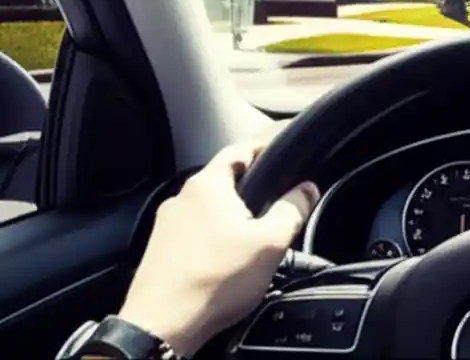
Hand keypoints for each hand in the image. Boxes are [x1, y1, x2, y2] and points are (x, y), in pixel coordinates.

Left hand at [118, 129, 319, 357]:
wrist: (162, 327)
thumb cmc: (214, 281)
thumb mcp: (269, 243)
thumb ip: (292, 209)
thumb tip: (306, 189)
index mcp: (207, 185)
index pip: (240, 147)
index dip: (265, 144)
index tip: (283, 144)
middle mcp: (181, 198)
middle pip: (224, 178)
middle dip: (252, 184)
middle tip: (277, 195)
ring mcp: (166, 225)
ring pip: (209, 207)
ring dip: (232, 213)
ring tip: (256, 232)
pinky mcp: (160, 250)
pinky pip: (195, 231)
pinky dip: (215, 235)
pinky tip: (228, 257)